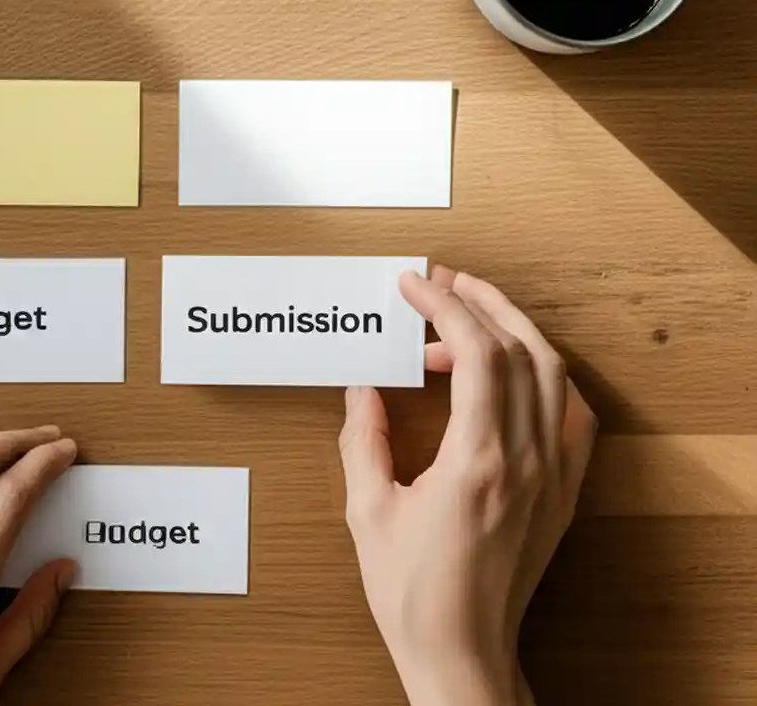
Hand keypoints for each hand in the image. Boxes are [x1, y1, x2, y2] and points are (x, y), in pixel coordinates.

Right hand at [337, 267, 597, 705]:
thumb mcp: (367, 512)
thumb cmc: (412, 593)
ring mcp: (553, 476)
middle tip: (443, 282)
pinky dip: (546, 379)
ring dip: (515, 333)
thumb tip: (362, 390)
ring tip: (472, 317)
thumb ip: (362, 441)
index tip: (415, 285)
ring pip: (553, 375)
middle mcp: (527, 461)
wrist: (461, 651)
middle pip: (522, 351)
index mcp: (477, 461)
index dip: (446, 306)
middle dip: (482, 302)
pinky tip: (515, 376)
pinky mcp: (562, 493)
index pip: (479, 353)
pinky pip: (571, 416)